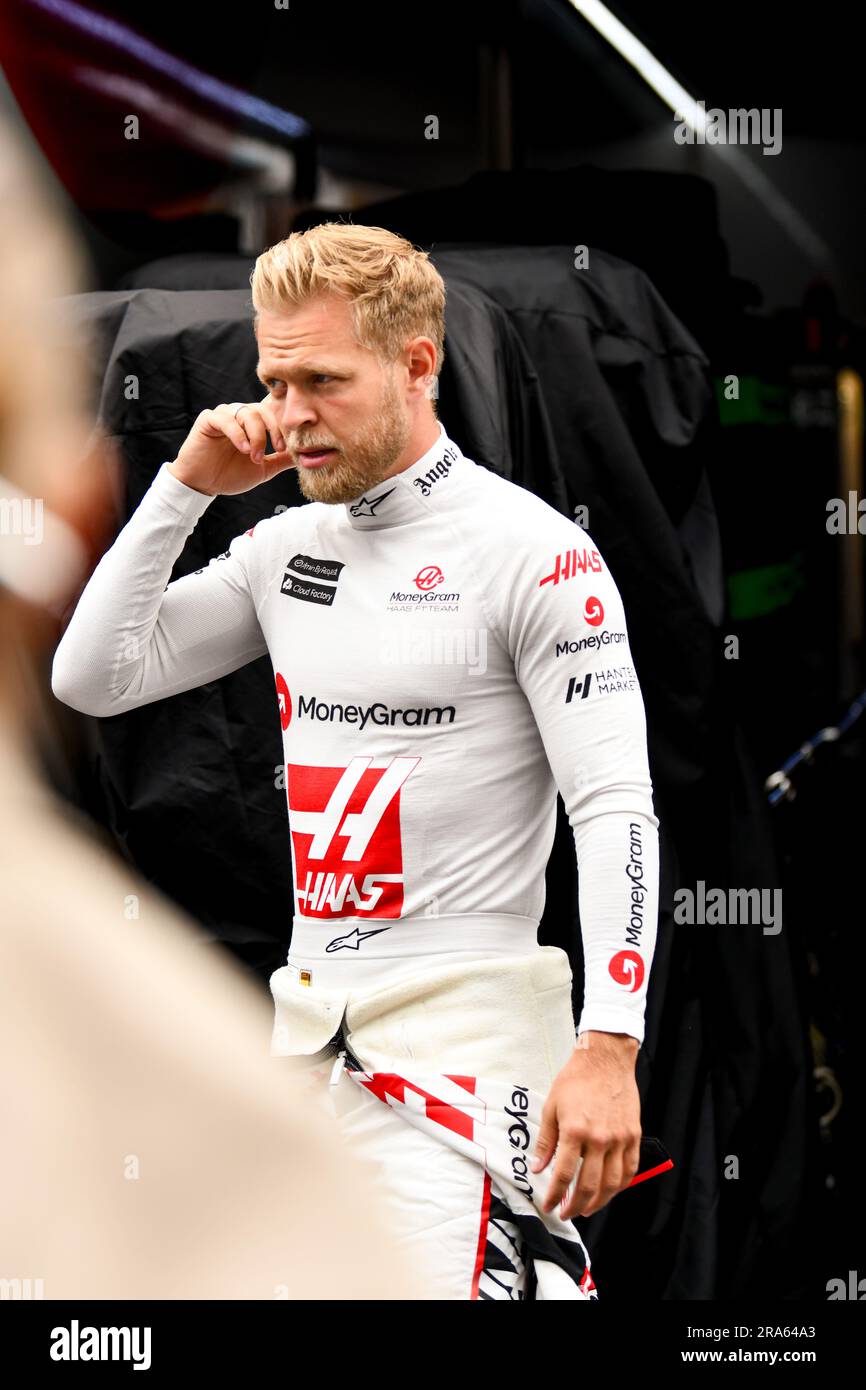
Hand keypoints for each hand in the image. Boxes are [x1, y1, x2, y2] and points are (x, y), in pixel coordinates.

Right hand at [168, 395, 296, 496]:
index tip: (289, 445)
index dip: (283, 423)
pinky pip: (226, 419)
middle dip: (273, 429)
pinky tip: (243, 449)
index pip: (272, 412)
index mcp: (253, 424)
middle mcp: (239, 415)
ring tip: (255, 456)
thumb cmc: (230, 475)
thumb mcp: (263, 469)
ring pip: (247, 413)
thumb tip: (306, 456)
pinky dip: (238, 434)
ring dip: (256, 435)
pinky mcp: (208, 419)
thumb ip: (281, 460)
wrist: (202, 484)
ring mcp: (224, 415)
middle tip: (277, 449)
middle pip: (263, 410)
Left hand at [531, 1031, 640, 1219]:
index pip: (564, 1175)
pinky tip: (610, 1191)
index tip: (549, 1206)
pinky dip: (621, 1186)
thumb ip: (546, 1142)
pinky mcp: (633, 1135)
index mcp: (575, 1131)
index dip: (555, 1196)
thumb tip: (538, 1168)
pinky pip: (630, 1169)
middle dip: (576, 1206)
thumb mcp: (552, 1107)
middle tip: (567, 1213)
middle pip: (589, 1186)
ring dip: (599, 1202)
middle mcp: (600, 1139)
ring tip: (587, 1209)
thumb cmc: (575, 1080)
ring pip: (612, 1184)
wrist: (605, 1059)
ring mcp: (620, 1139)